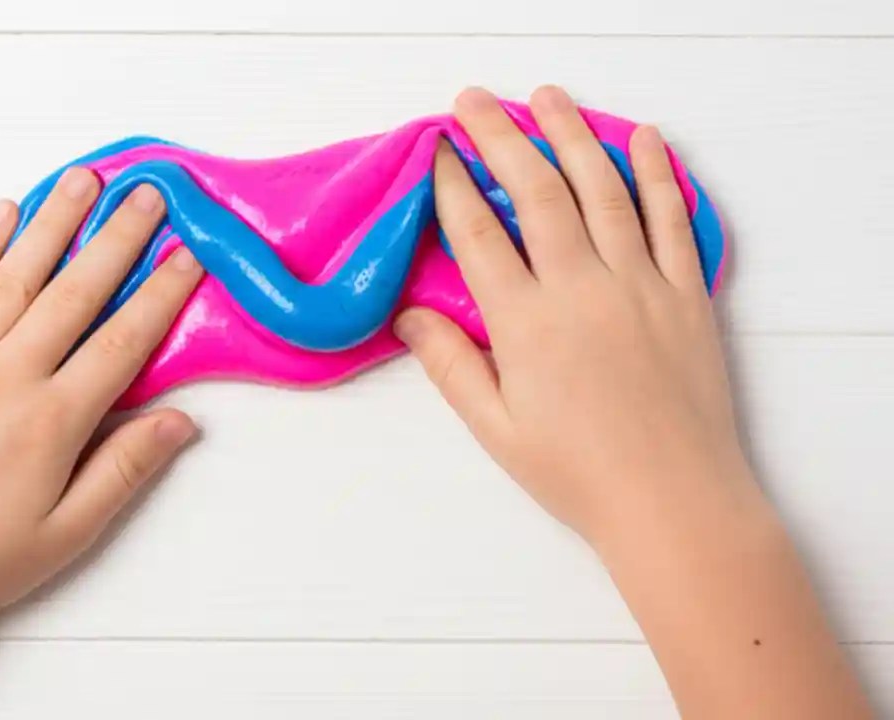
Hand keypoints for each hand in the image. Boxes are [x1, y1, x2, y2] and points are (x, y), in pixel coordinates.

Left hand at [0, 172, 203, 631]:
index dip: (160, 295)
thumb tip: (183, 421)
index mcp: (53, 421)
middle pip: (74, 292)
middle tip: (148, 195)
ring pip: (15, 275)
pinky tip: (2, 214)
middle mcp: (7, 376)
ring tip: (85, 179)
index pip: (122, 342)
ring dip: (53, 222)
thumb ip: (126, 468)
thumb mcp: (69, 531)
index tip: (188, 256)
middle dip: (117, 239)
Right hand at [395, 85, 756, 547]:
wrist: (674, 501)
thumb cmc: (576, 473)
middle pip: (536, 193)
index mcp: (526, 323)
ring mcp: (640, 285)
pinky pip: (672, 220)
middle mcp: (582, 288)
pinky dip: (657, 174)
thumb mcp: (495, 429)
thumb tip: (409, 314)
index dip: (451, 185)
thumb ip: (451, 365)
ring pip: (602, 190)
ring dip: (571, 135)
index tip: (436, 150)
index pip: (477, 234)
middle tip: (474, 100)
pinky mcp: (686, 294)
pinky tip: (643, 138)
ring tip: (547, 97)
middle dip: (501, 137)